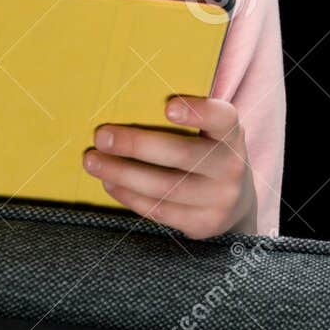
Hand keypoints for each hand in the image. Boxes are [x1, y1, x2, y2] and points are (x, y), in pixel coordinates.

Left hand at [84, 96, 256, 239]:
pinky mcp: (202, 224)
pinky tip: (109, 182)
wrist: (236, 201)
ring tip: (94, 161)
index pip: (221, 118)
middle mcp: (230, 167)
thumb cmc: (209, 154)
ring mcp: (219, 200)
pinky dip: (129, 196)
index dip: (197, 112)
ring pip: (164, 187)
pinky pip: (159, 210)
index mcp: (231, 135)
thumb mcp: (211, 133)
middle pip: (181, 154)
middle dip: (136, 145)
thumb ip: (186, 121)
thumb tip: (129, 106)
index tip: (168, 107)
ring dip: (123, 173)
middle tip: (102, 136)